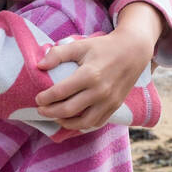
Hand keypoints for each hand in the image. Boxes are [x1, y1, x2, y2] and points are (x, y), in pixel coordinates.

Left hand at [35, 18, 157, 131]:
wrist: (133, 52)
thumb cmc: (103, 47)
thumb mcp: (80, 46)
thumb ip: (58, 54)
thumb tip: (39, 66)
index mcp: (89, 74)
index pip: (61, 92)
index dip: (45, 98)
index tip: (38, 98)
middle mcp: (100, 91)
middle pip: (69, 110)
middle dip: (51, 112)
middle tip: (41, 110)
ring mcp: (109, 101)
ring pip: (83, 122)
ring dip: (66, 123)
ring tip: (56, 117)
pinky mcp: (115, 106)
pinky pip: (97, 122)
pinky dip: (83, 125)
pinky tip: (73, 120)